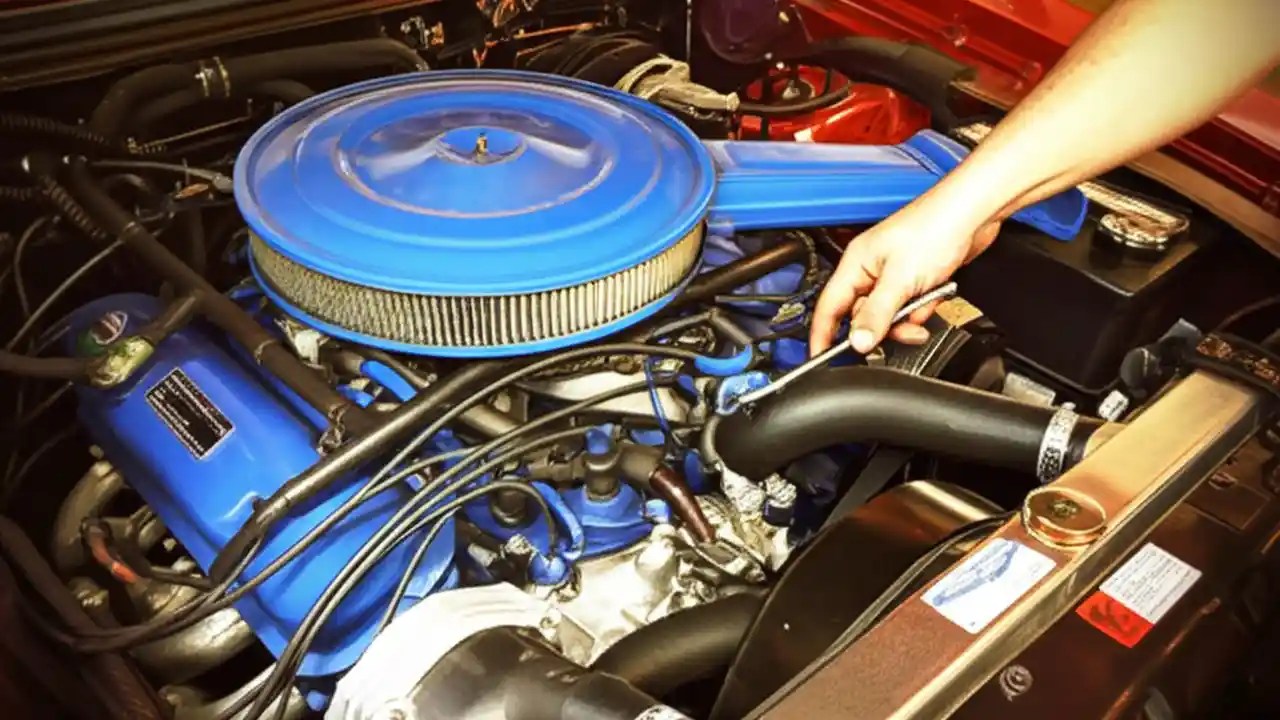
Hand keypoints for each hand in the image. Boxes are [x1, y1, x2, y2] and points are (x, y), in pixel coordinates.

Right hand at [809, 200, 1000, 355]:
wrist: (973, 215)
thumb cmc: (934, 227)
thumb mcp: (899, 280)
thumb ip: (876, 315)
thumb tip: (857, 343)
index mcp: (855, 264)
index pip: (828, 308)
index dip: (822, 335)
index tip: (820, 359)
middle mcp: (870, 270)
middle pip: (863, 317)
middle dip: (884, 328)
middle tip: (900, 329)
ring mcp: (893, 276)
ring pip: (889, 316)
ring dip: (908, 320)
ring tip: (923, 308)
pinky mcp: (915, 280)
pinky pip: (910, 309)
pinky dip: (923, 309)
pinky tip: (934, 296)